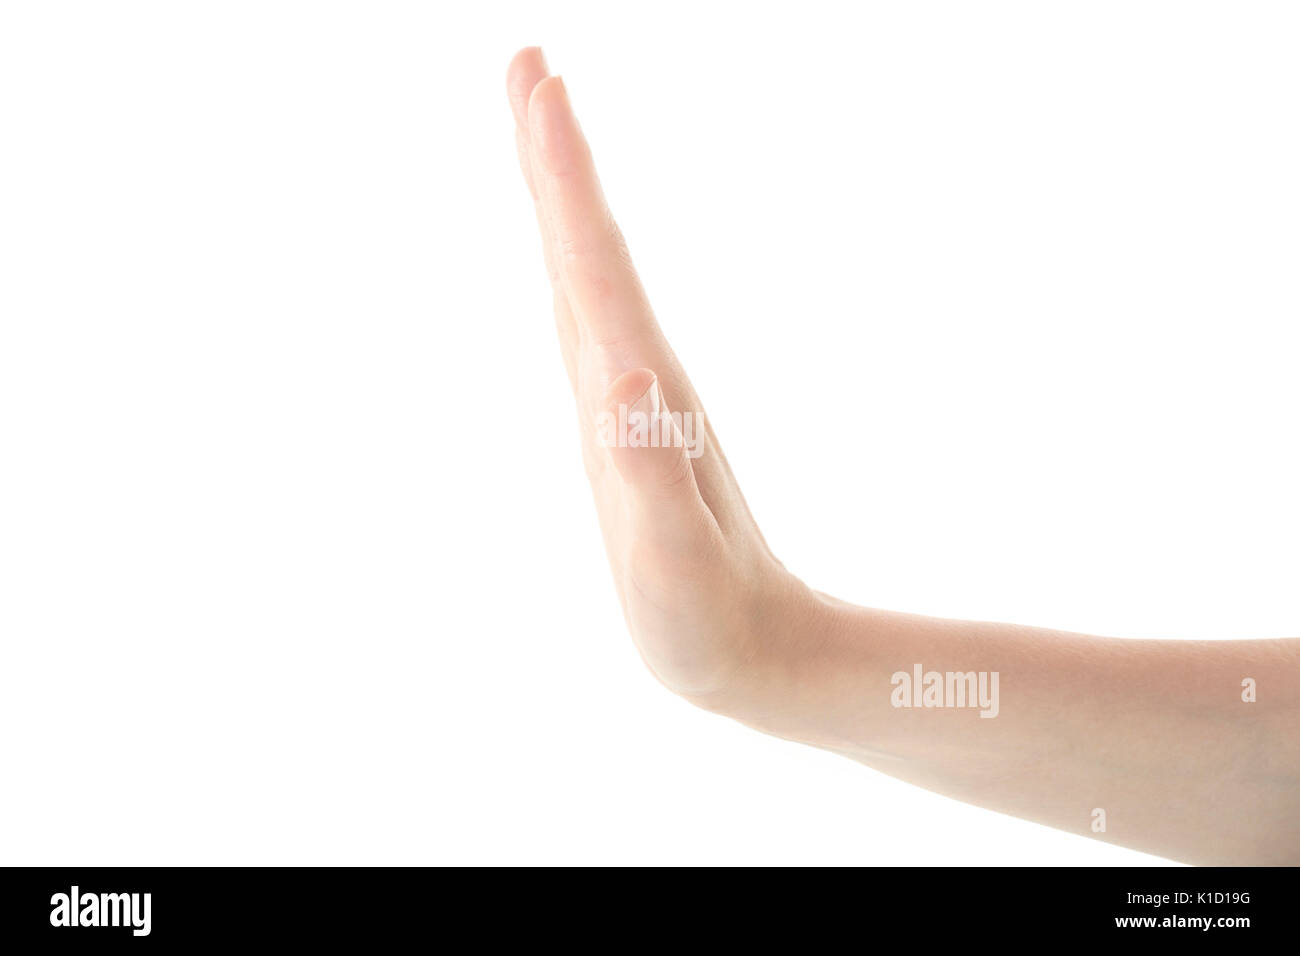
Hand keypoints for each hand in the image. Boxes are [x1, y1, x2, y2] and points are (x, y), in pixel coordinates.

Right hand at [506, 48, 812, 706]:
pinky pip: (591, 320)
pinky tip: (563, 254)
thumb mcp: (678, 566)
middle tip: (528, 62)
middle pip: (590, 246)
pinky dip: (571, 265)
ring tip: (538, 122)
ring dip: (563, 196)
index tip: (540, 81)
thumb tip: (626, 370)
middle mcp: (636, 378)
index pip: (595, 265)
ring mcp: (632, 399)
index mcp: (640, 392)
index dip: (564, 176)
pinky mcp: (627, 426)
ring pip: (589, 274)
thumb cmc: (711, 623)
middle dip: (555, 155)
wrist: (762, 654)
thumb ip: (652, 474)